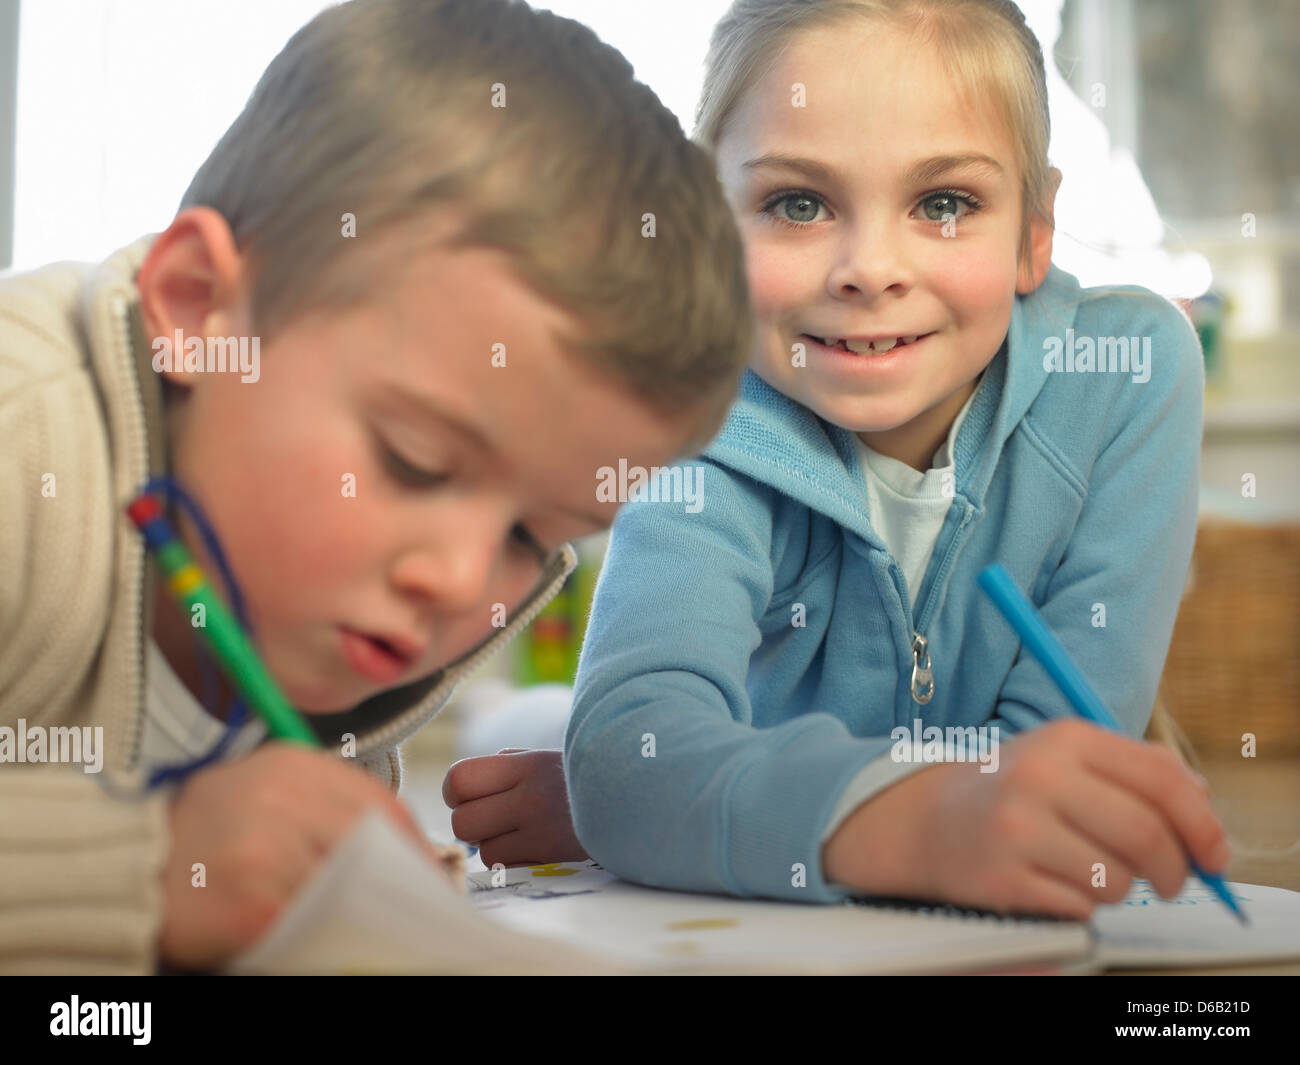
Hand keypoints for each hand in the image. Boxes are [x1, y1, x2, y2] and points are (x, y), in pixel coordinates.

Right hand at [159, 742, 452, 970]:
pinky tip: (308, 934)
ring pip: (346, 888)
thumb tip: (406, 850)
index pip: (383, 805)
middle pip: (372, 847)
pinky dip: (316, 933)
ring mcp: (266, 850)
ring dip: (352, 909)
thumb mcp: (270, 790)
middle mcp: (283, 798)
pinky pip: (310, 924)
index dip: (412, 847)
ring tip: (348, 919)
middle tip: (403, 910)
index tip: (426, 875)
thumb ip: (330, 807)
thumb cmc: (206, 830)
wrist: (127, 862)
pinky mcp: (251, 902)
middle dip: (392, 881)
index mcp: (294, 764)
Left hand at [442, 748, 587, 867]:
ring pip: (485, 851)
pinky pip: (511, 868)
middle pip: (463, 822)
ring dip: (497, 846)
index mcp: (527, 763)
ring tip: (524, 834)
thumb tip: (464, 786)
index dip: (455, 792)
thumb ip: (511, 763)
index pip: (459, 779)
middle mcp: (531, 796)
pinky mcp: (554, 858)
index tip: (469, 797)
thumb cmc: (591, 776)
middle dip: (473, 824)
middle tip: (495, 820)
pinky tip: (539, 848)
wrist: (644, 797)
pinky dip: (517, 862)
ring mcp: (542, 830)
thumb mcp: (554, 757)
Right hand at [822, 719, 1227, 919]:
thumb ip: (1138, 769)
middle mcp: (1039, 776)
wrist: (926, 819)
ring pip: (1116, 880)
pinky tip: (1051, 882)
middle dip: (1174, 870)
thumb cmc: (1013, 790)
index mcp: (1065, 739)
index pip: (1162, 782)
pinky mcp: (1002, 877)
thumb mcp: (1068, 756)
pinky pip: (1078, 908)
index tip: (1215, 854)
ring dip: (1117, 888)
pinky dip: (1079, 905)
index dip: (1203, 825)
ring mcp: (1017, 828)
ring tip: (1085, 870)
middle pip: (1146, 836)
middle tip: (1171, 881)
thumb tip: (1204, 805)